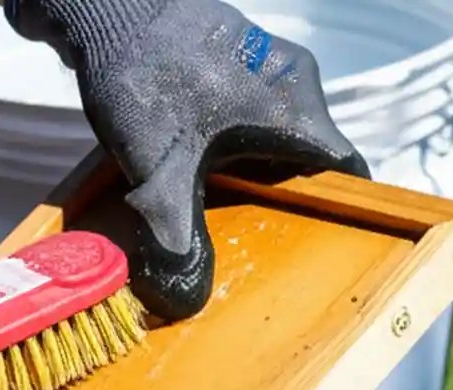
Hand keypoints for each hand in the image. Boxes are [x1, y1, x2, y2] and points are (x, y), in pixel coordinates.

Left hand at [5, 0, 370, 319]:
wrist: (106, 2)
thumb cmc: (146, 77)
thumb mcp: (158, 173)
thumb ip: (175, 237)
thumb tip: (184, 298)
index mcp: (298, 110)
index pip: (346, 171)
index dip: (337, 212)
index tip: (315, 244)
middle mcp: (295, 82)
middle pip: (307, 158)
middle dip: (280, 198)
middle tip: (249, 232)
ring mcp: (266, 63)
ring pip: (276, 132)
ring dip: (250, 168)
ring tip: (215, 198)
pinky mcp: (236, 55)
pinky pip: (249, 109)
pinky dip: (229, 140)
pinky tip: (192, 159)